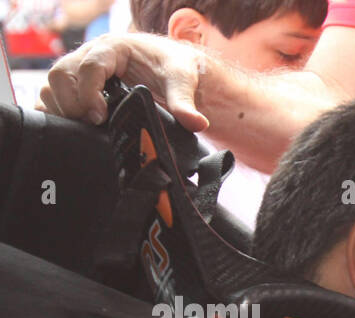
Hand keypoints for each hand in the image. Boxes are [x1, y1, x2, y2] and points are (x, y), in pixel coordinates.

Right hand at [40, 33, 209, 131]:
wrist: (170, 69)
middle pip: (62, 74)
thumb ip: (184, 102)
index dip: (89, 92)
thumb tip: (196, 123)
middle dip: (72, 102)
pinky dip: (55, 110)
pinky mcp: (78, 85)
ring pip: (53, 84)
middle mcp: (90, 55)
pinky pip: (53, 95)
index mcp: (112, 48)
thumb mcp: (181, 80)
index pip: (88, 66)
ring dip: (62, 107)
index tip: (99, 115)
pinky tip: (72, 127)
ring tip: (84, 127)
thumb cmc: (172, 68)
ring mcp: (80, 70)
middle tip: (92, 124)